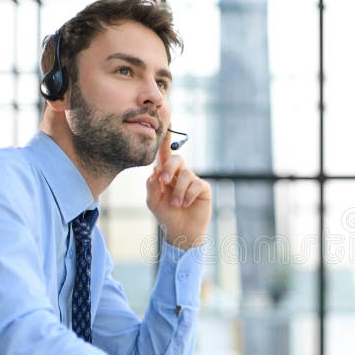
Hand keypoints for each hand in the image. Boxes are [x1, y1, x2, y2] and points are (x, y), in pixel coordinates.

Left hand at [146, 128, 210, 249]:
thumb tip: (156, 171)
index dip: (164, 140)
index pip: (164, 154)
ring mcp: (192, 180)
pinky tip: (185, 203)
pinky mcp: (203, 188)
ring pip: (186, 174)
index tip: (167, 123)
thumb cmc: (166, 215)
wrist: (181, 231)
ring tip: (176, 203)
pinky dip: (188, 194)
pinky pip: (196, 184)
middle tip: (164, 181)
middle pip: (176, 159)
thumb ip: (151, 186)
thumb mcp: (153, 201)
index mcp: (165, 174)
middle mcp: (179, 174)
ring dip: (178, 190)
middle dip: (169, 168)